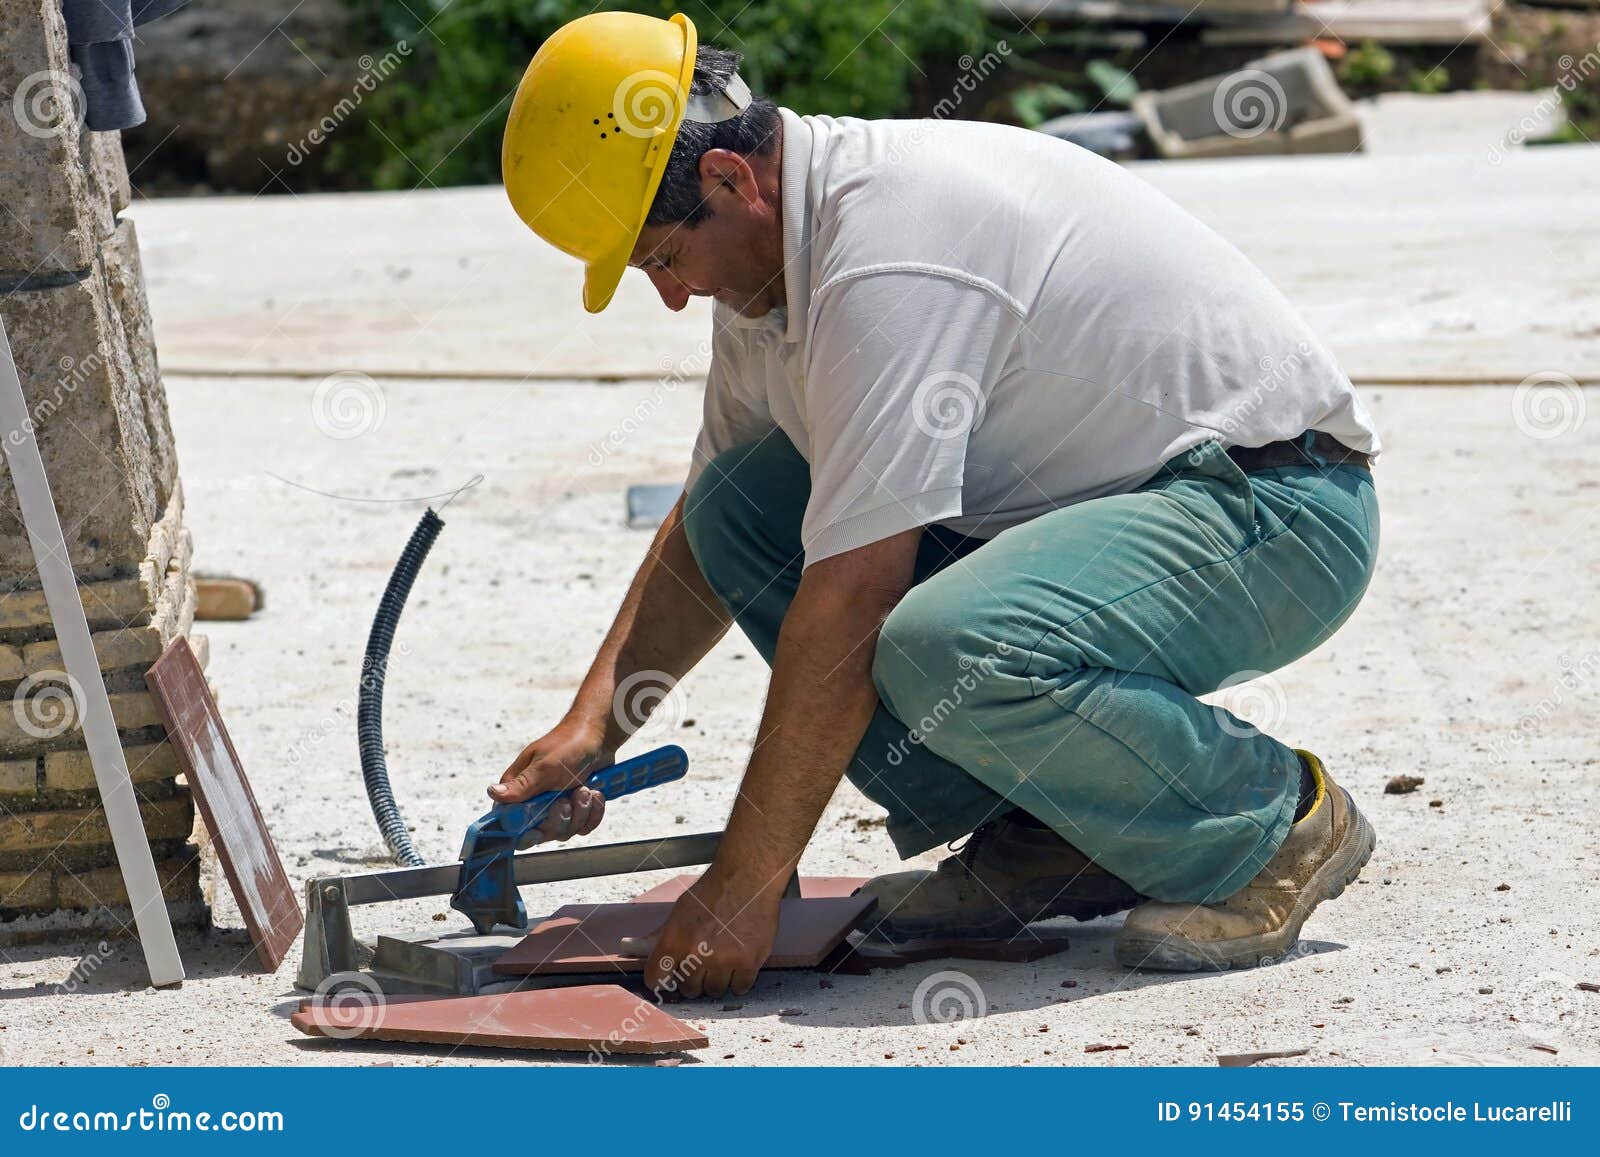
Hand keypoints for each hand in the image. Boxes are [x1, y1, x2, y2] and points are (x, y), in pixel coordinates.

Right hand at [489, 721, 609, 841]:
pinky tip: (596, 794)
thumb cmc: (569, 744)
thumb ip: (521, 784)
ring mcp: (557, 808)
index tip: (538, 829)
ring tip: (586, 790)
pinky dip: (593, 813)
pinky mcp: (576, 810)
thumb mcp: (545, 766)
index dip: (523, 832)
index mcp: (519, 790)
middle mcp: (535, 802)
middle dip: (560, 819)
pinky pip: (584, 827)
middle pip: (541, 833)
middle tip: (568, 799)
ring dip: (580, 812)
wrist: (599, 737)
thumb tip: (492, 792)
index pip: (510, 823)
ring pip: (565, 831)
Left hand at [645, 867, 782, 999]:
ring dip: (718, 980)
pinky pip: (740, 987)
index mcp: (674, 940)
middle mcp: (696, 954)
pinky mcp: (749, 961)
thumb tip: (629, 947)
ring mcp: (724, 960)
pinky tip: (739, 963)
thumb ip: (660, 935)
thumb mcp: (680, 910)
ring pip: (715, 991)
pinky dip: (739, 979)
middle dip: (695, 978)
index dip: (662, 979)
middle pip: (689, 989)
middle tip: (704, 961)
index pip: (656, 979)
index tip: (669, 977)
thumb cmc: (714, 890)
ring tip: (724, 959)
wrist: (748, 875)